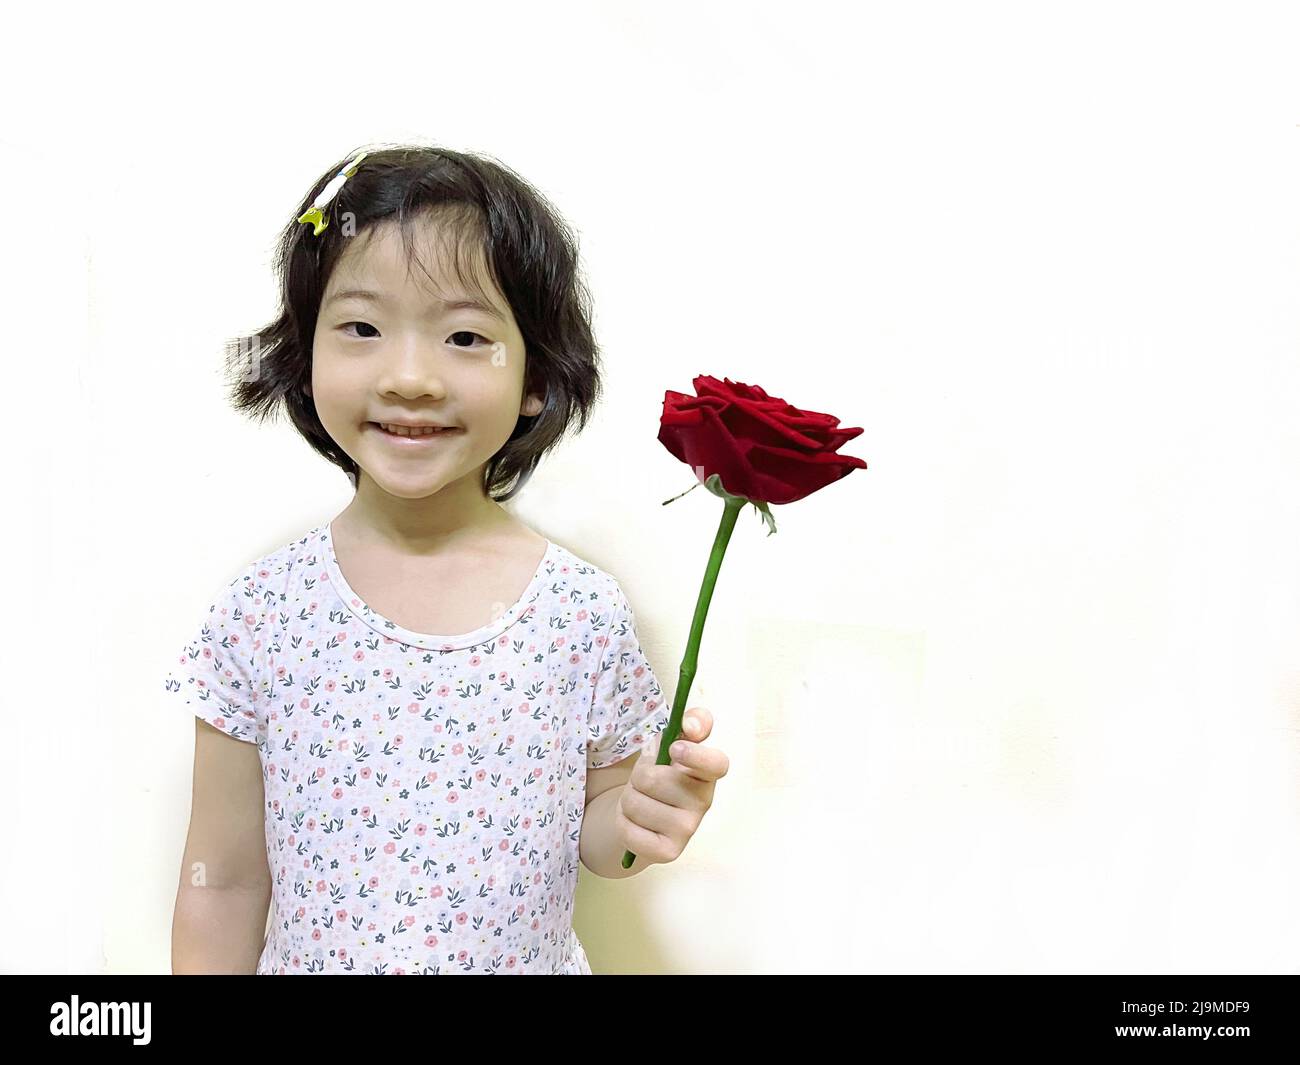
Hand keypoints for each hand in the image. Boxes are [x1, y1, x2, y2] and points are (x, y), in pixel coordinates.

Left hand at [619, 707, 728, 863]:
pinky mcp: (667, 853)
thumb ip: (691, 724)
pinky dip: (622, 821)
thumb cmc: (662, 772)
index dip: (696, 755)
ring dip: (627, 797)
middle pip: (652, 779)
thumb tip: (691, 724)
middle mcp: (703, 803)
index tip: (674, 747)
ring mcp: (687, 830)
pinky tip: (636, 821)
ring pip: (634, 803)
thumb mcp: (674, 741)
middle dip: (637, 774)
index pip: (716, 764)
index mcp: (707, 773)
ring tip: (640, 799)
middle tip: (644, 780)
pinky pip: (628, 829)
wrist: (644, 813)